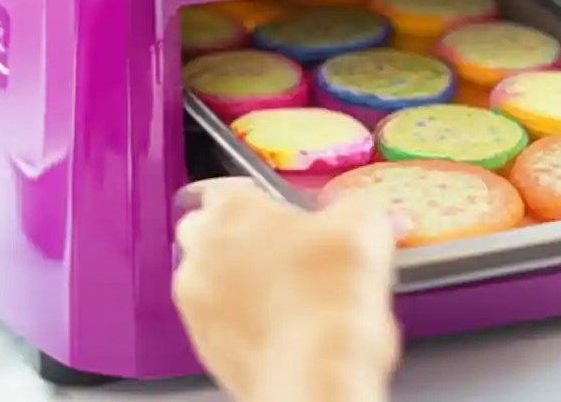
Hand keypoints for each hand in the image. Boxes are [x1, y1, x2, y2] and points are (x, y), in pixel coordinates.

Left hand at [172, 179, 400, 401]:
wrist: (315, 371)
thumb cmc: (330, 298)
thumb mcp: (364, 226)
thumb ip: (354, 208)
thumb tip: (358, 213)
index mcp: (233, 211)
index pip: (226, 188)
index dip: (256, 198)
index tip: (279, 209)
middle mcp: (204, 251)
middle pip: (205, 230)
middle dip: (234, 236)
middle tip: (279, 249)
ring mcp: (197, 301)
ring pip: (206, 277)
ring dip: (234, 280)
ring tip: (283, 294)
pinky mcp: (202, 344)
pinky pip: (216, 320)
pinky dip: (239, 319)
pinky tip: (279, 326)